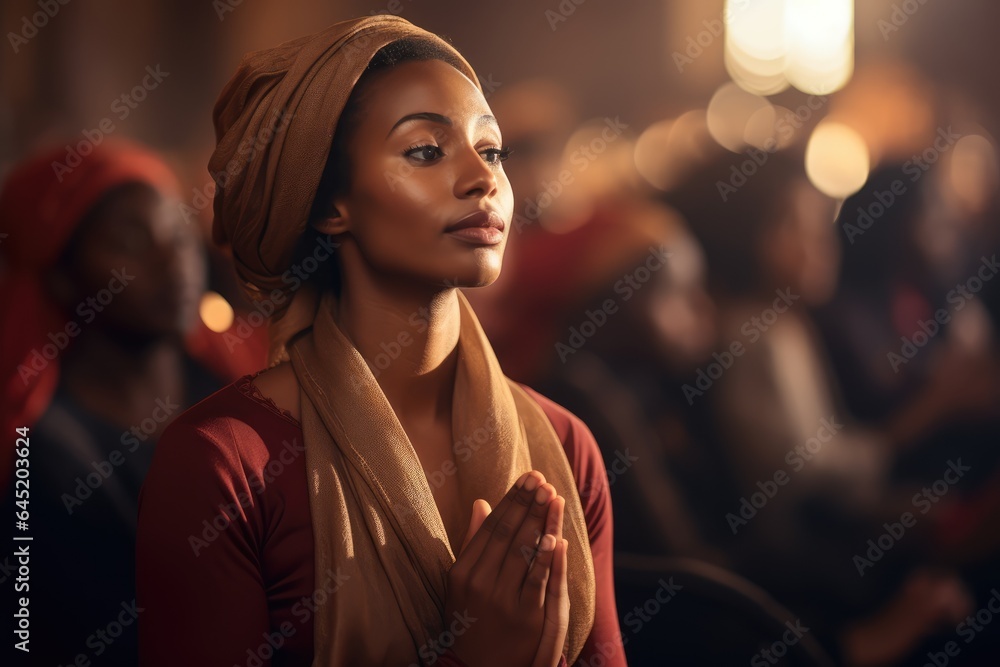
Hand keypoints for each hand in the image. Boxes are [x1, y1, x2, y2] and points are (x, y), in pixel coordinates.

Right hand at [446, 471, 565, 666]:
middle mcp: (480, 583)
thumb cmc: (470, 620)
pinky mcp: (525, 616)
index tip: (526, 479)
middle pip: (508, 533)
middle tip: (542, 479)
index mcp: (463, 571)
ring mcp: (502, 600)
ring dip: (540, 521)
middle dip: (527, 503)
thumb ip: (472, 542)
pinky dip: (546, 556)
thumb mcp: (460, 583)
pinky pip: (538, 579)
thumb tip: (481, 503)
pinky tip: (555, 534)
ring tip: (552, 496)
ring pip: (524, 551)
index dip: (511, 500)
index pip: (491, 526)